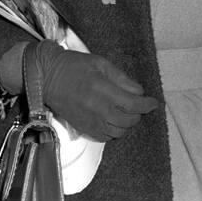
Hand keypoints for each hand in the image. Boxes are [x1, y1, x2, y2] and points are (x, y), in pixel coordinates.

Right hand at [26, 39, 157, 141]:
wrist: (47, 78)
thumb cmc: (74, 66)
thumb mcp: (100, 63)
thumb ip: (121, 78)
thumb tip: (139, 91)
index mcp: (102, 89)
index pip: (133, 104)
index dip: (147, 104)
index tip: (153, 102)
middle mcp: (97, 109)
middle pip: (129, 120)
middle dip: (139, 113)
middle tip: (139, 104)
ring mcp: (90, 121)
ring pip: (120, 131)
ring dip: (127, 123)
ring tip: (126, 112)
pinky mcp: (84, 129)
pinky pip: (107, 137)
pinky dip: (115, 131)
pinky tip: (113, 119)